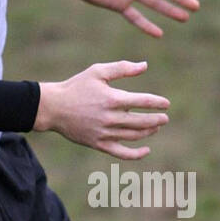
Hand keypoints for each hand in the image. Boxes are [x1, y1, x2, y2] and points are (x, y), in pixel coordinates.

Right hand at [33, 60, 169, 158]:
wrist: (53, 108)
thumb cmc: (76, 86)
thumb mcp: (97, 71)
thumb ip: (122, 68)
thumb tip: (145, 66)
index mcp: (112, 99)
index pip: (142, 102)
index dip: (157, 103)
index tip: (166, 104)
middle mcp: (110, 118)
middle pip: (141, 121)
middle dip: (156, 120)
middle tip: (165, 118)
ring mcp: (105, 133)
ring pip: (134, 136)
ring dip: (148, 132)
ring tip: (156, 127)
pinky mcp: (98, 144)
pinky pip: (121, 153)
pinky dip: (136, 154)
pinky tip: (146, 150)